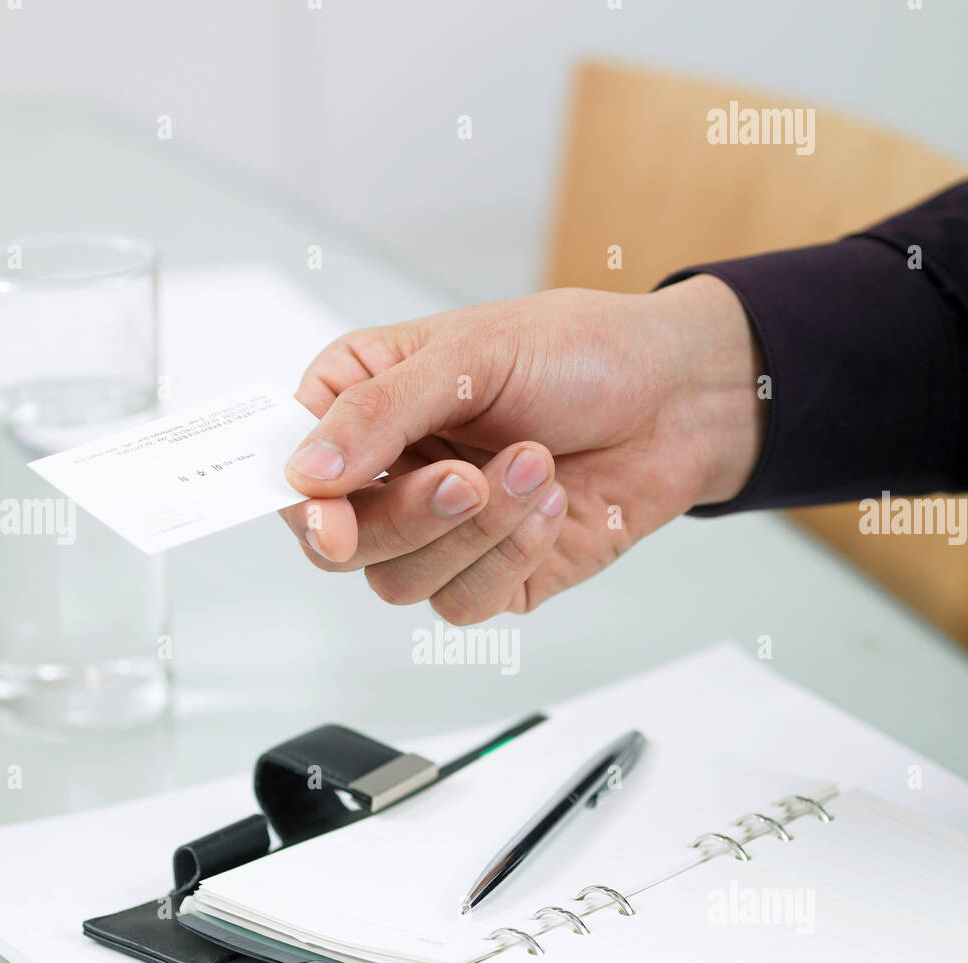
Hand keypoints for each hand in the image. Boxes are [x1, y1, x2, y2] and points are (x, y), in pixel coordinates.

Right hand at [279, 276, 765, 623]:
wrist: (676, 400)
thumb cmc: (579, 353)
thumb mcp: (471, 355)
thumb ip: (379, 412)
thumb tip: (304, 471)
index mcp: (363, 405)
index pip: (290, 469)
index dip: (301, 505)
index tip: (332, 522)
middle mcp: (389, 473)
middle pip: (338, 545)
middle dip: (407, 518)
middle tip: (468, 478)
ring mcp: (437, 532)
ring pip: (399, 582)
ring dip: (475, 533)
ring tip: (536, 467)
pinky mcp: (488, 576)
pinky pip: (464, 603)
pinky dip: (510, 558)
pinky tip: (550, 505)